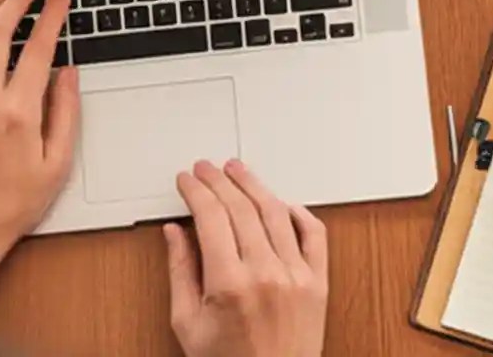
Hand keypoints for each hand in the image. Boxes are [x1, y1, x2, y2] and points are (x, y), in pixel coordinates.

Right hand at [165, 160, 328, 356]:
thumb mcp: (188, 324)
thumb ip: (180, 272)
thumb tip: (174, 232)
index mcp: (230, 284)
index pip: (210, 217)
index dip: (196, 191)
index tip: (186, 180)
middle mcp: (267, 274)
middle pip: (241, 207)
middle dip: (219, 181)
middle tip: (206, 168)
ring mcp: (297, 277)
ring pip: (276, 212)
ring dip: (254, 186)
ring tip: (238, 171)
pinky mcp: (318, 284)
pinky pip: (314, 234)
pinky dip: (299, 212)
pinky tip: (282, 202)